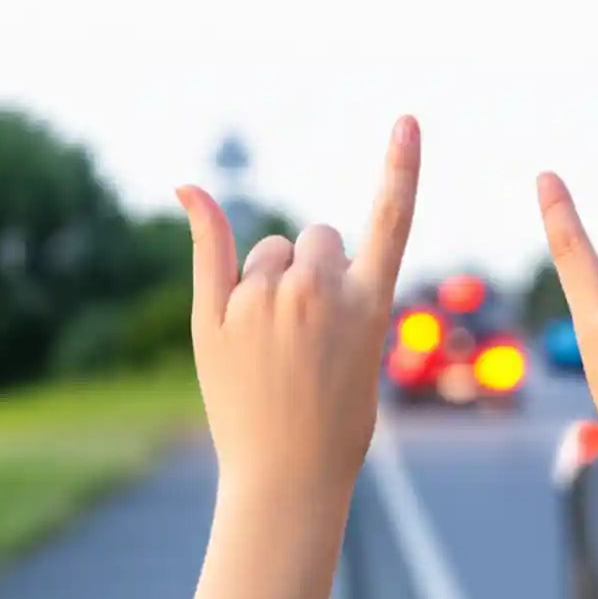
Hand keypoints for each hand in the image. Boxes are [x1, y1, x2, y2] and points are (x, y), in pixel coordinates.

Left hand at [178, 116, 420, 491]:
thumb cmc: (336, 422)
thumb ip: (345, 291)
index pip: (390, 221)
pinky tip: (189, 192)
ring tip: (274, 344)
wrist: (288, 479)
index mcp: (366, 304)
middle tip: (310, 329)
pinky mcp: (214, 316)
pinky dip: (203, 219)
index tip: (408, 120)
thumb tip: (313, 247)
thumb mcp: (364, 353)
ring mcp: (261, 301)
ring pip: (269, 254)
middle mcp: (315, 292)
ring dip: (271, 278)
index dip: (402, 167)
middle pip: (314, 238)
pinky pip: (211, 252)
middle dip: (314, 265)